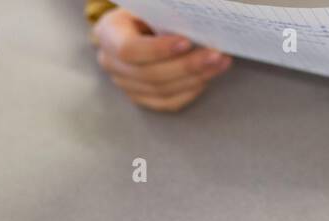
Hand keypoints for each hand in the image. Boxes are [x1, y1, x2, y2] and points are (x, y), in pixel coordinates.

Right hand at [92, 8, 231, 111]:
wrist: (133, 27)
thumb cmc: (144, 11)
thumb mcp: (150, 6)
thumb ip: (166, 12)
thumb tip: (197, 18)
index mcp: (109, 35)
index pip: (129, 50)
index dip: (158, 50)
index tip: (186, 41)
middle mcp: (112, 64)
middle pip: (150, 75)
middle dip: (187, 66)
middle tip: (216, 55)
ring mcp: (125, 85)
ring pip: (162, 91)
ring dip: (195, 78)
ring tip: (219, 64)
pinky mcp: (140, 98)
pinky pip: (167, 102)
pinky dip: (190, 91)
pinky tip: (207, 77)